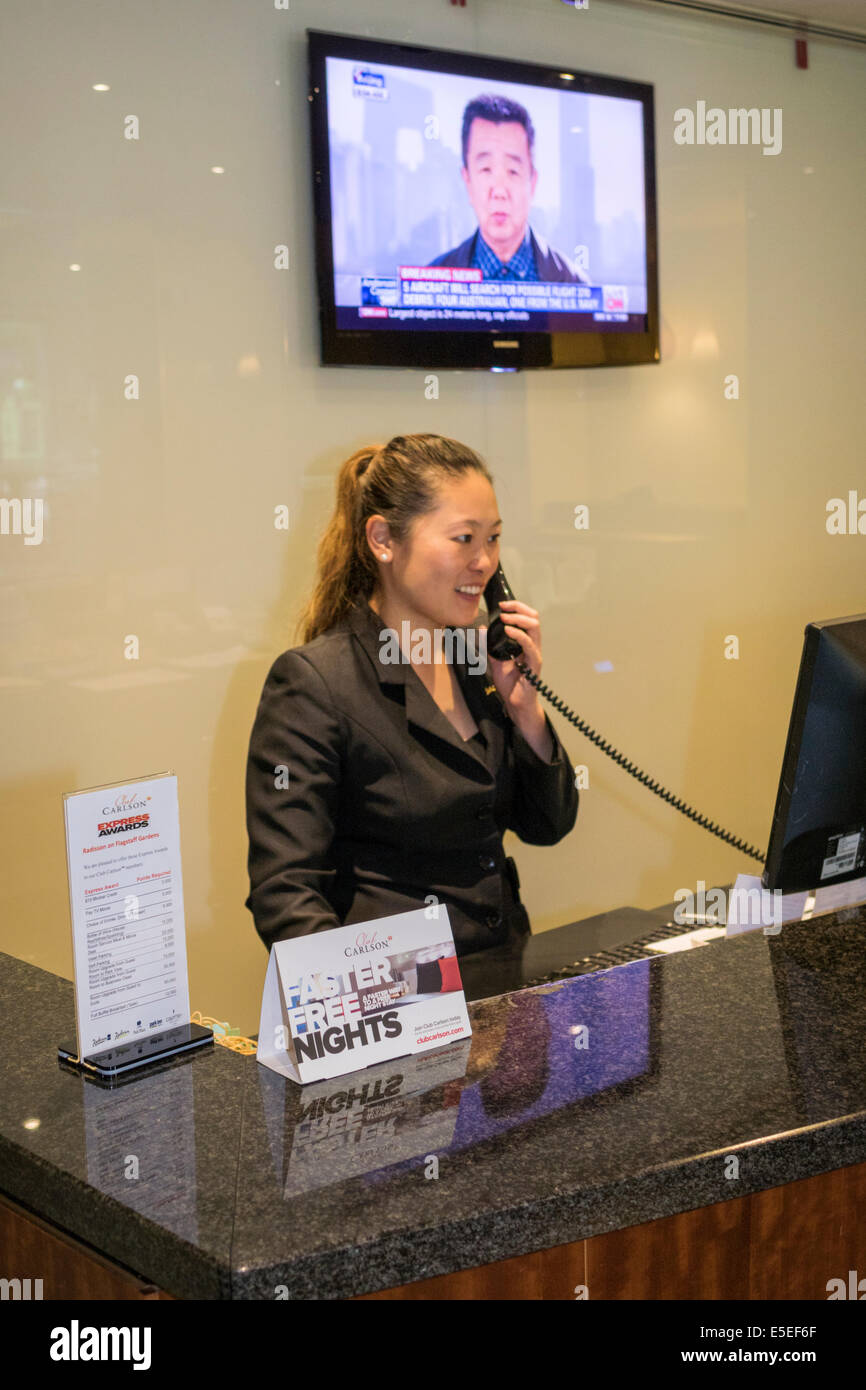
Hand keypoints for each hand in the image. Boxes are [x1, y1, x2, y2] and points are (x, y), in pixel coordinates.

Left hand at [482, 599, 543, 725]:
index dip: (517, 608)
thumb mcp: (495, 660)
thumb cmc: (510, 684)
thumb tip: (482, 628)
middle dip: (519, 608)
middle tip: (504, 607)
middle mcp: (533, 646)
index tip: (502, 605)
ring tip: (505, 618)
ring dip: (519, 619)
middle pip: (534, 619)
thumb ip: (489, 645)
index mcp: (525, 643)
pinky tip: (508, 631)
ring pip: (535, 628)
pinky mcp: (534, 665)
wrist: (515, 704)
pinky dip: (519, 635)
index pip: (527, 618)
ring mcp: (535, 654)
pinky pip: (530, 646)